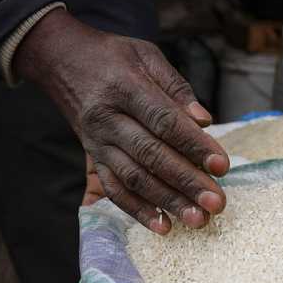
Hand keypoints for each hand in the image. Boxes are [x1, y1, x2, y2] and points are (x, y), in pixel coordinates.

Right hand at [13, 8, 227, 233]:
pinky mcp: (92, 158)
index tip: (222, 165)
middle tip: (217, 202)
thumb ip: (176, 87)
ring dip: (167, 202)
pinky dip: (137, 211)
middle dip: (186, 182)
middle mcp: (107, 118)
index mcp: (124, 87)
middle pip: (151, 155)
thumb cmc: (112, 56)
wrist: (60, 61)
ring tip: (197, 220)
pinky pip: (113, 189)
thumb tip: (204, 120)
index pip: (164, 121)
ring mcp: (97, 142)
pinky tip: (163, 226)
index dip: (194, 144)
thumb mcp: (146, 55)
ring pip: (133, 178)